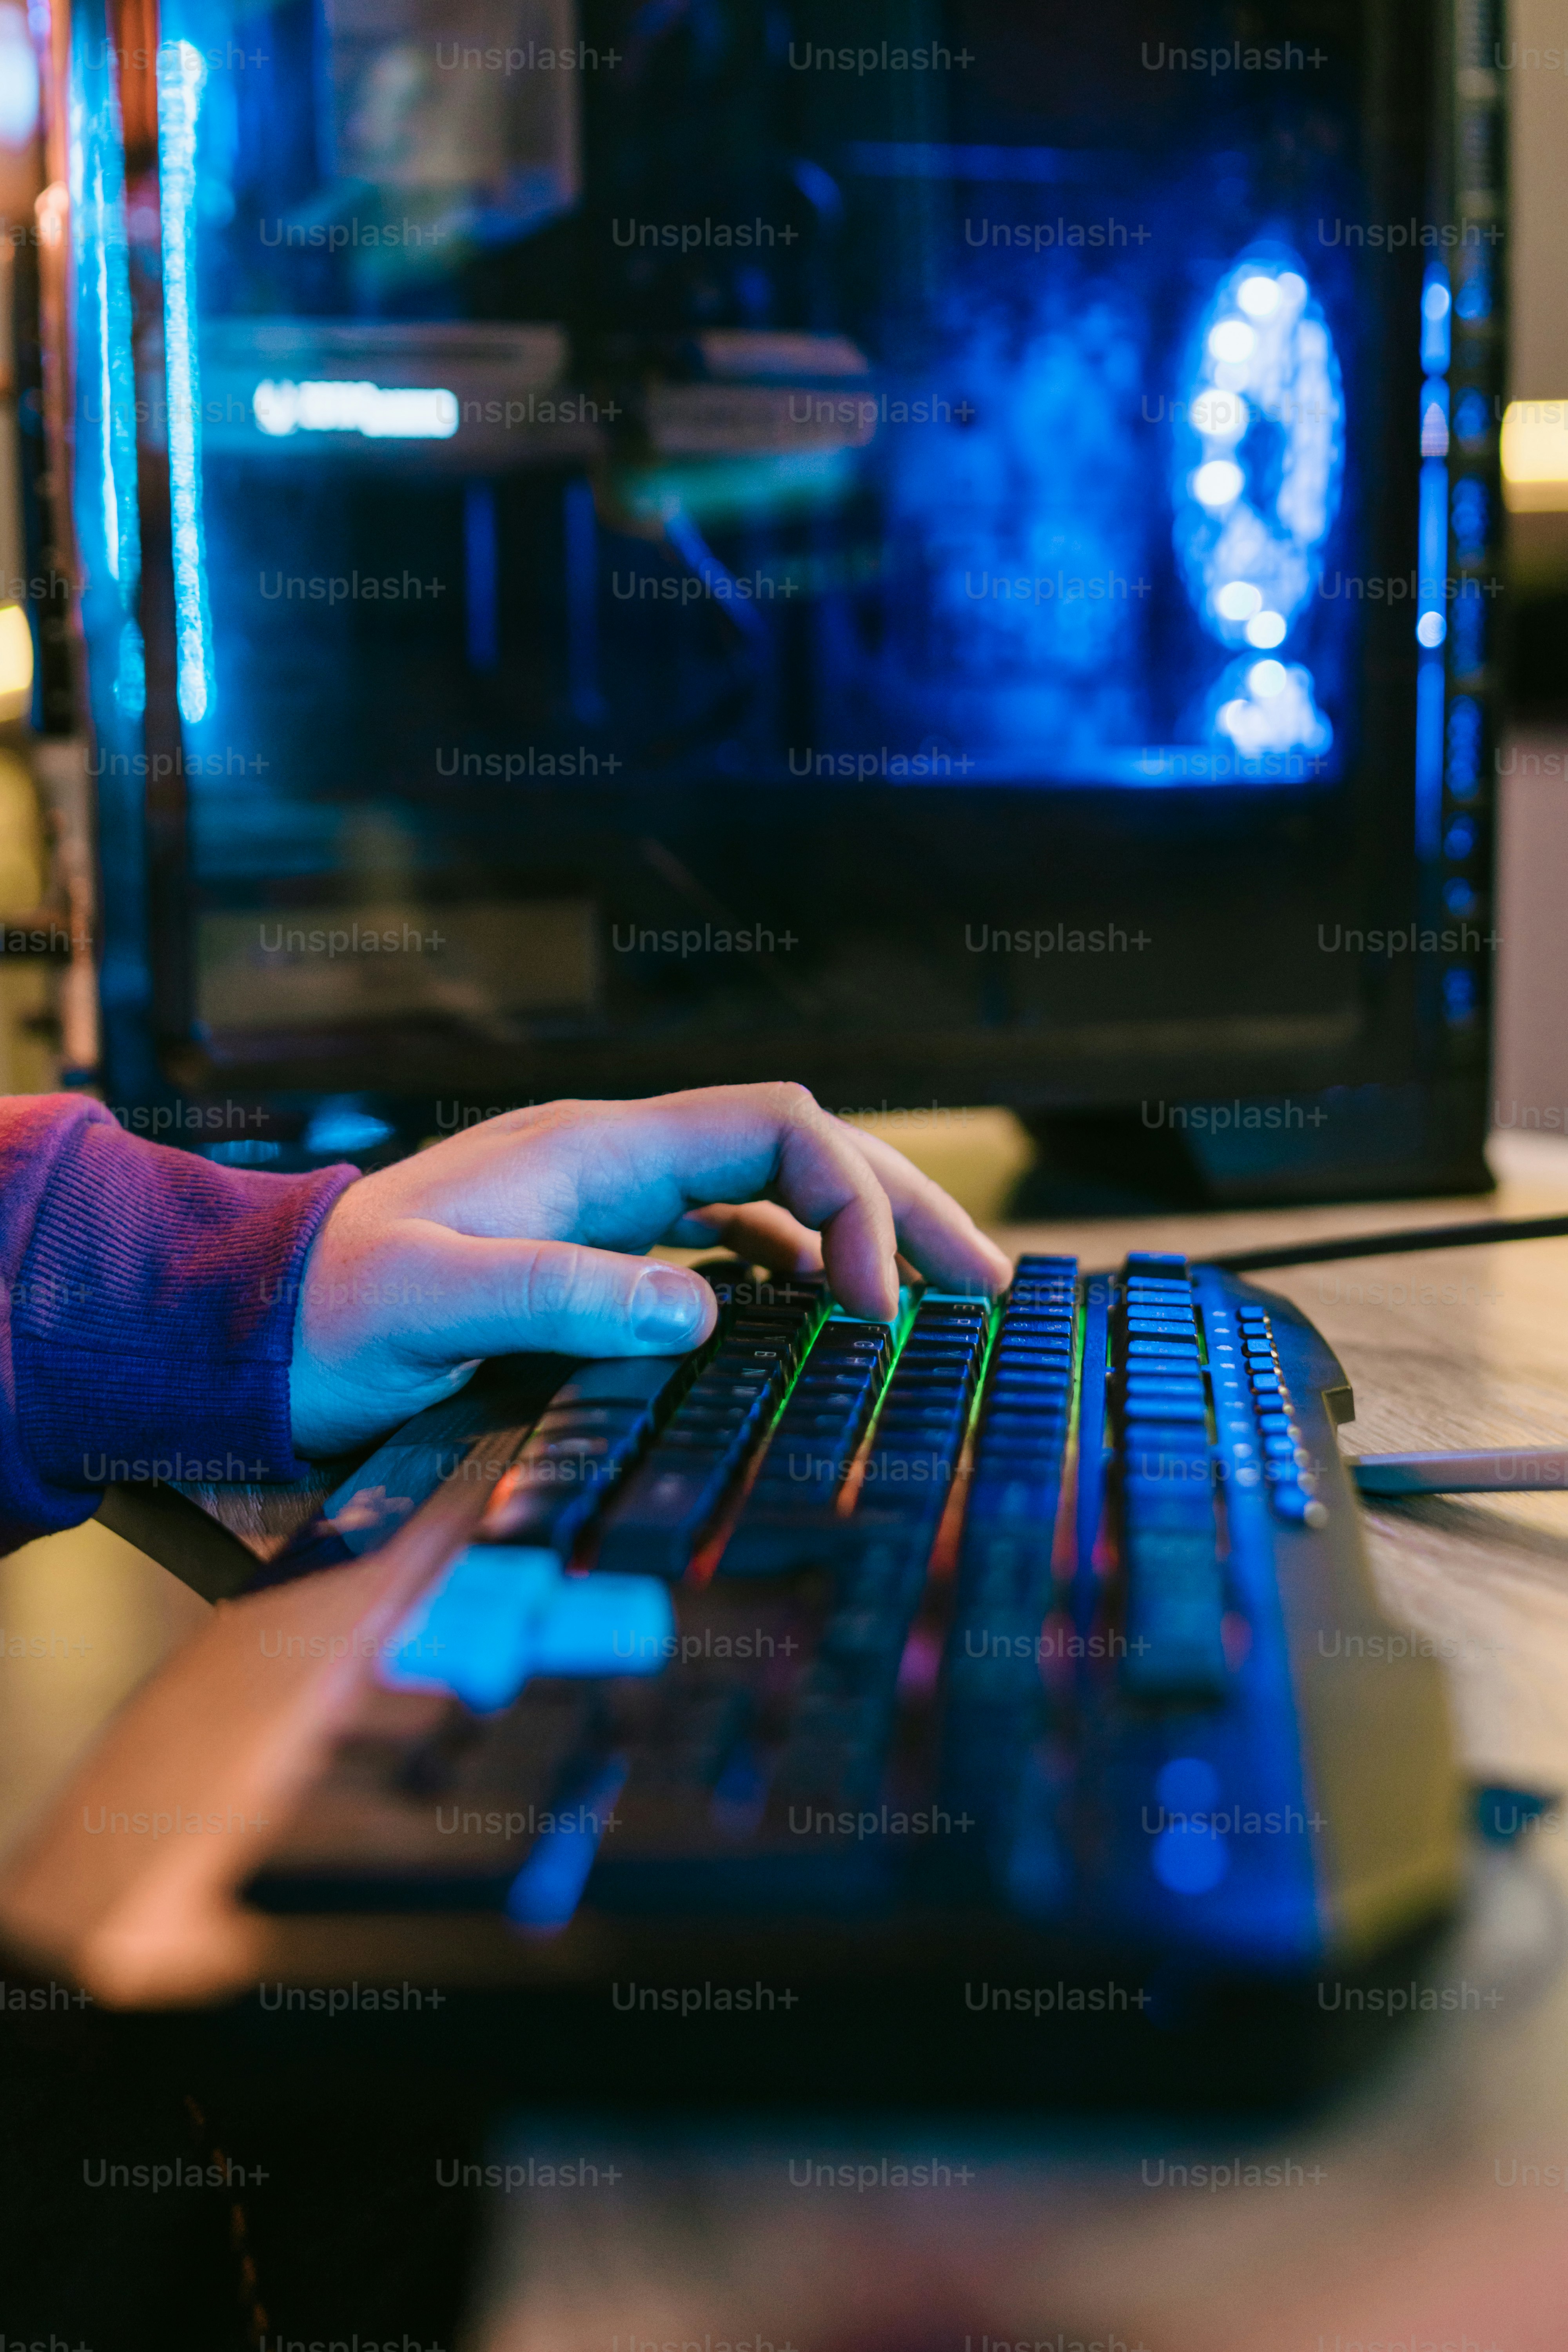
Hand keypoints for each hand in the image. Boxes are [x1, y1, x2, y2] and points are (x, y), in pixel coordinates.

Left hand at [289, 1083, 1011, 1455]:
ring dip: (862, 1236)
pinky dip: (795, 1268)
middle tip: (984, 1285)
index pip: (778, 1129)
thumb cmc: (336, 1314)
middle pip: (801, 1150)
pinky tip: (825, 1315)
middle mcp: (622, 1162)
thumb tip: (703, 1309)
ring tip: (937, 1301)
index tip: (877, 1307)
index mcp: (601, 1151)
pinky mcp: (602, 1253)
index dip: (853, 1201)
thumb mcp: (433, 1303)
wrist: (262, 1329)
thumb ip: (564, 1296)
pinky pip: (731, 1239)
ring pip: (777, 1193)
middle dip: (900, 1205)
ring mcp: (616, 1205)